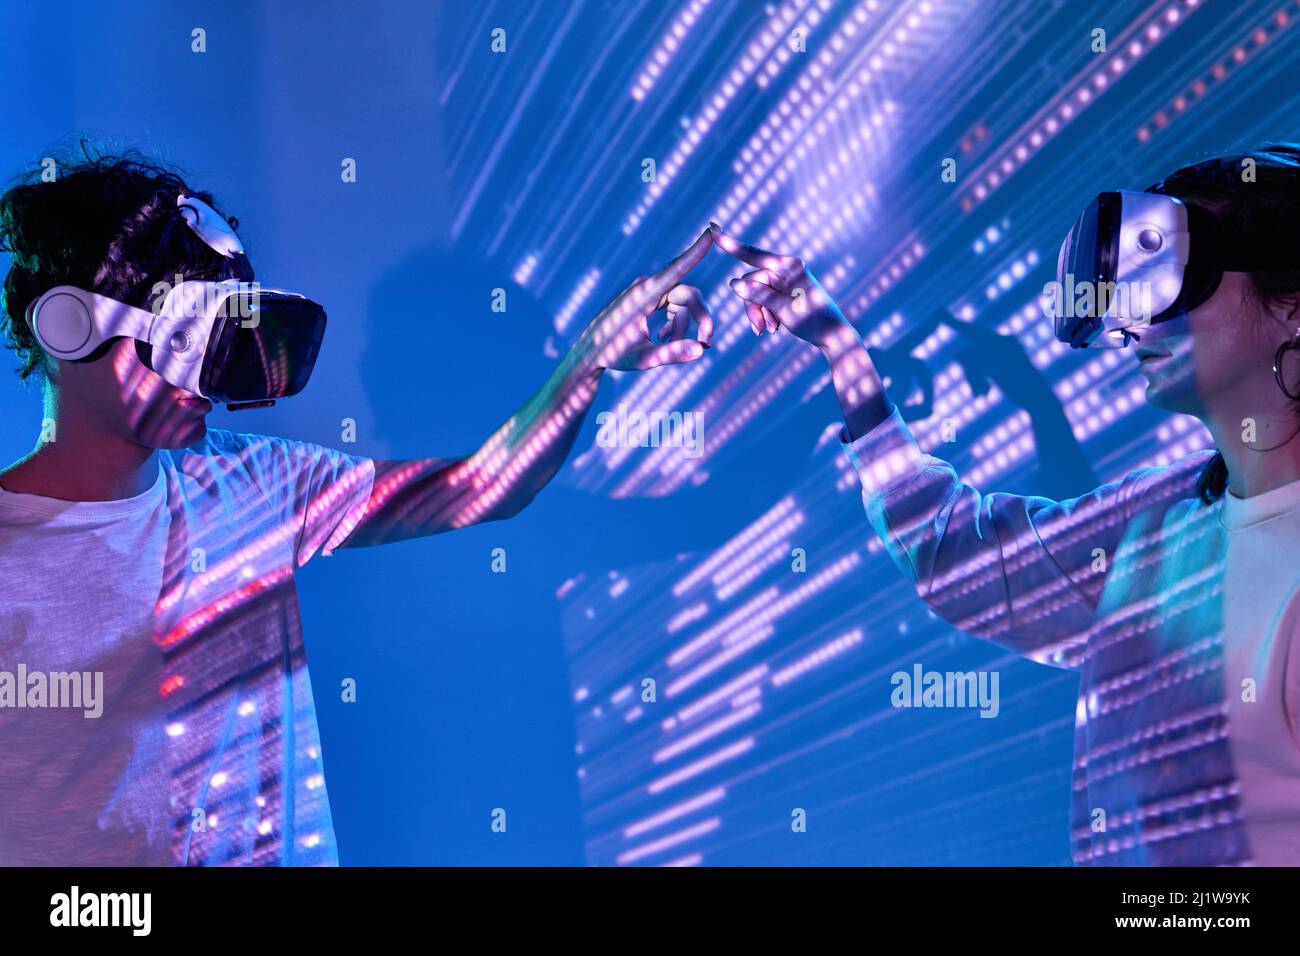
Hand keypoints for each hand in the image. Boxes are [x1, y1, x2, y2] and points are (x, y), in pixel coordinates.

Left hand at [575, 228, 713, 372]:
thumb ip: (673, 353)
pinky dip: (675, 323)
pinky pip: (674, 304)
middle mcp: (648, 286)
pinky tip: (663, 338)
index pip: (677, 268)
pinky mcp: (649, 296)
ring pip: (683, 303)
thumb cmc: (614, 354)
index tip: (712, 229)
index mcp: (644, 295)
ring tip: (668, 345)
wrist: (591, 350)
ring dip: (684, 326)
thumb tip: (701, 350)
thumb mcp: (645, 359)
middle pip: (690, 295)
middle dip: (701, 319)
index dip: (696, 250)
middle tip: (706, 344)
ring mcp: (649, 290)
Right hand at [711, 224, 856, 353]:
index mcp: (788, 266)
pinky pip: (764, 298)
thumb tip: (733, 284)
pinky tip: (774, 328)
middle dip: (752, 305)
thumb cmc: (812, 320)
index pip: (753, 255)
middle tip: (761, 329)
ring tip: (770, 330)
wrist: (832, 335)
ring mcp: (784, 279)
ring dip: (759, 312)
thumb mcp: (782, 309)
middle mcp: (785, 268)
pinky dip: (765, 314)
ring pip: (755, 292)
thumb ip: (757, 295)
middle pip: (751, 281)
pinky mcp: (784, 290)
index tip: (712, 229)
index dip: (731, 244)